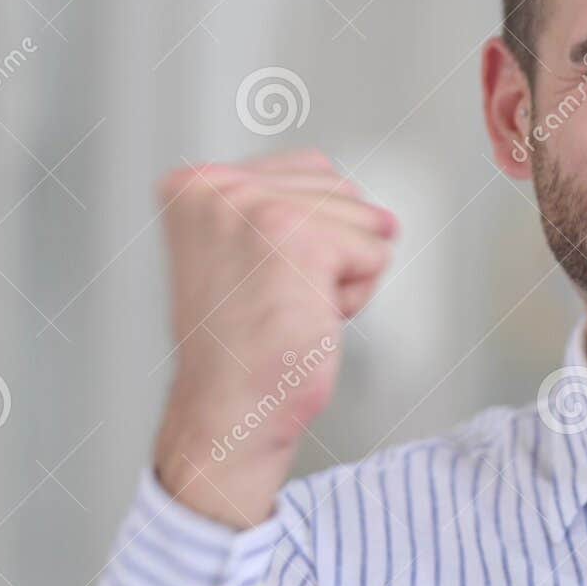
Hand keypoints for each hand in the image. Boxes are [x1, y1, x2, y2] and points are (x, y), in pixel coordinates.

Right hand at [151, 149, 396, 528]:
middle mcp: (218, 187)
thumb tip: (390, 219)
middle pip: (343, 191)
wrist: (229, 413)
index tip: (260, 281)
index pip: (312, 172)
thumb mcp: (250, 254)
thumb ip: (292, 208)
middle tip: (275, 301)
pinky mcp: (300, 239)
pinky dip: (357, 295)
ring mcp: (257, 208)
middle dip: (332, 252)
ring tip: (289, 309)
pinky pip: (375, 253)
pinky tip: (308, 318)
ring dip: (345, 275)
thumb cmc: (245, 347)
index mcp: (196, 184)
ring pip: (364, 221)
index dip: (311, 235)